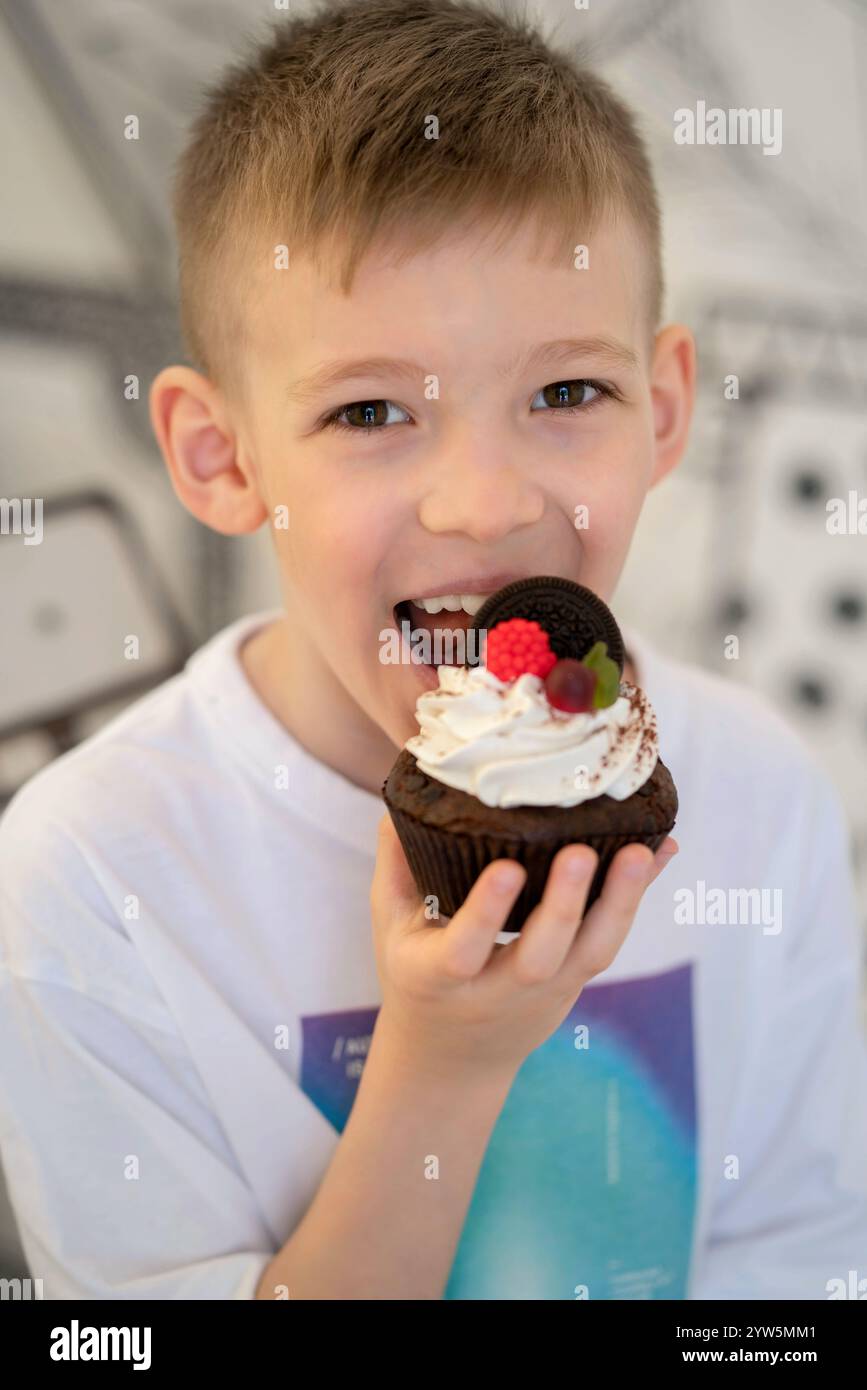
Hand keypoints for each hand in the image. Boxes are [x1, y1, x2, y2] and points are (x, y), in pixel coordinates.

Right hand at [370, 814, 678, 1082]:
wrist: (452, 1059)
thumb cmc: (417, 976)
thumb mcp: (391, 930)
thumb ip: (397, 868)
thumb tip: (403, 800)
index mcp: (440, 977)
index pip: (465, 948)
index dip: (487, 911)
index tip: (508, 869)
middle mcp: (499, 991)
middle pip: (541, 958)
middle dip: (565, 907)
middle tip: (582, 852)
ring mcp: (546, 990)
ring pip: (590, 953)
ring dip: (620, 901)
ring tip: (643, 849)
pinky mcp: (576, 980)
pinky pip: (610, 938)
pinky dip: (635, 897)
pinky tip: (660, 849)